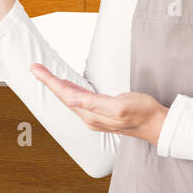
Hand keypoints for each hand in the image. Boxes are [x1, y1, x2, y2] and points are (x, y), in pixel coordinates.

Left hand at [29, 63, 168, 145]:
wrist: (156, 124)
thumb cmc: (141, 113)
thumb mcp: (118, 106)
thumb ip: (93, 104)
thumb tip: (71, 100)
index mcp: (91, 115)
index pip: (65, 95)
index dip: (49, 81)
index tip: (36, 69)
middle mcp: (89, 117)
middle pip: (64, 96)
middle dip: (48, 82)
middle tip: (35, 68)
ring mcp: (94, 117)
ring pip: (70, 99)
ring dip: (57, 86)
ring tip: (45, 74)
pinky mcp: (100, 114)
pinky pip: (79, 101)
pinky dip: (69, 91)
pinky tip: (67, 86)